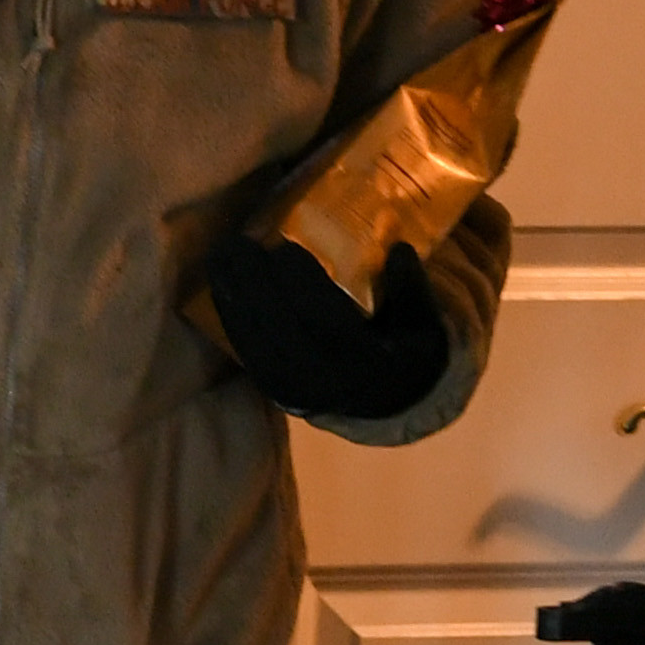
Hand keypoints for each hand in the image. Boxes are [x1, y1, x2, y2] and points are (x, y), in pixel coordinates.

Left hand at [204, 230, 448, 421]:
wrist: (387, 402)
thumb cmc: (407, 351)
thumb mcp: (424, 325)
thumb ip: (414, 290)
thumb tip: (400, 251)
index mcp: (363, 364)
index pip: (324, 321)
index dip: (302, 285)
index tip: (285, 248)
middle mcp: (322, 380)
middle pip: (278, 327)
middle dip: (253, 283)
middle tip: (236, 242)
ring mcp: (291, 388)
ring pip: (252, 339)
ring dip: (231, 295)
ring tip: (220, 255)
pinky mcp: (269, 386)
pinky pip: (243, 348)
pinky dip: (229, 314)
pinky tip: (219, 282)